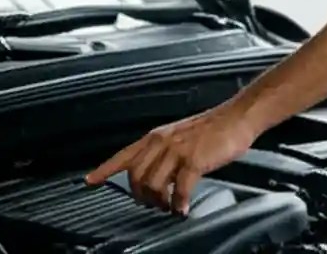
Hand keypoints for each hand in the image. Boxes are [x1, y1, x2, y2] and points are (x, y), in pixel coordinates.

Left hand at [84, 104, 257, 213]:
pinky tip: (183, 208)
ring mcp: (177, 151)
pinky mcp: (194, 160)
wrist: (236, 118)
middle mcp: (162, 142)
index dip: (104, 170)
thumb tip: (156, 178)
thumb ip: (164, 154)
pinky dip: (180, 203)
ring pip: (153, 185)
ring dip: (160, 202)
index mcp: (156, 137)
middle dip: (141, 196)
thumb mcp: (180, 137)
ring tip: (170, 207)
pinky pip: (179, 189)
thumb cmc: (212, 129)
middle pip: (136, 176)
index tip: (89, 181)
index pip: (123, 155)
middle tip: (154, 205)